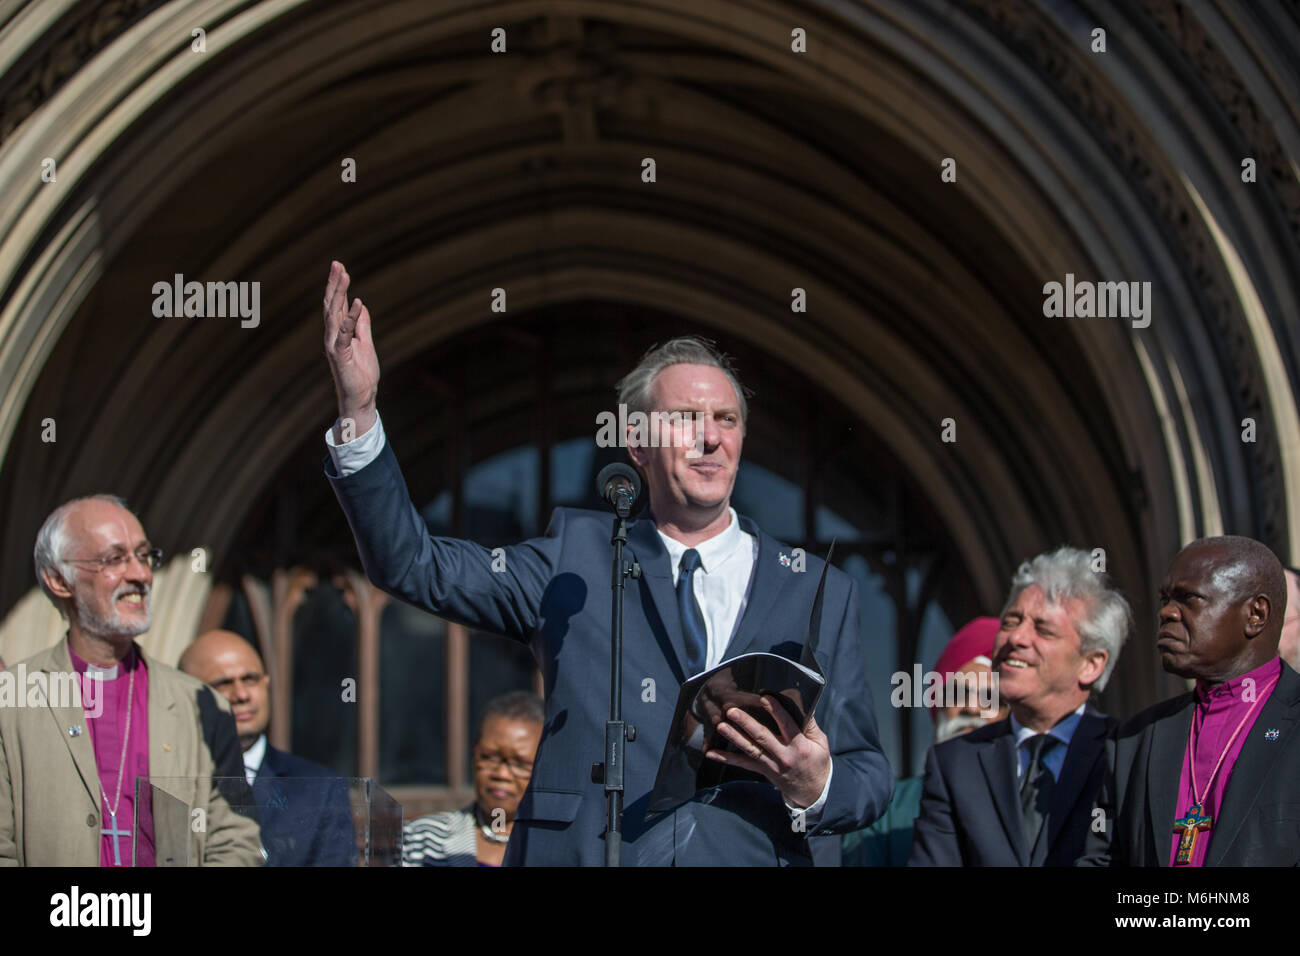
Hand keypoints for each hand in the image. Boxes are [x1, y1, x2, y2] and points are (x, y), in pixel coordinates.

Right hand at [323, 260, 379, 439]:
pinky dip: (352, 316)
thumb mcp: (366, 343)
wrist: (362, 397)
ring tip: (344, 275)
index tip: (340, 267)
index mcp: (338, 332)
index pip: (337, 304)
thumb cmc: (362, 373)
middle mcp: (333, 335)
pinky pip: (346, 332)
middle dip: (334, 283)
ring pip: (334, 313)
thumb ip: (362, 325)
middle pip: (332, 304)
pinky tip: (357, 302)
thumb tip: (360, 305)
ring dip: (339, 293)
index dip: (338, 286)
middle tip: (336, 263)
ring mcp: (334, 344)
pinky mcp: (340, 354)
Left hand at [705, 695, 830, 808]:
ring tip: (721, 726)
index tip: (765, 698)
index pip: (787, 726)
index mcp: (799, 746)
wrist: (812, 791)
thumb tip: (804, 702)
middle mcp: (783, 756)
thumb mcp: (820, 742)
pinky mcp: (762, 770)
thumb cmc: (816, 761)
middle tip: (732, 711)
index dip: (776, 711)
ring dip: (734, 737)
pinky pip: (742, 763)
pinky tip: (710, 753)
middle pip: (762, 737)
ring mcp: (771, 765)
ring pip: (750, 749)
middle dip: (746, 723)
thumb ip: (810, 723)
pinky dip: (725, 758)